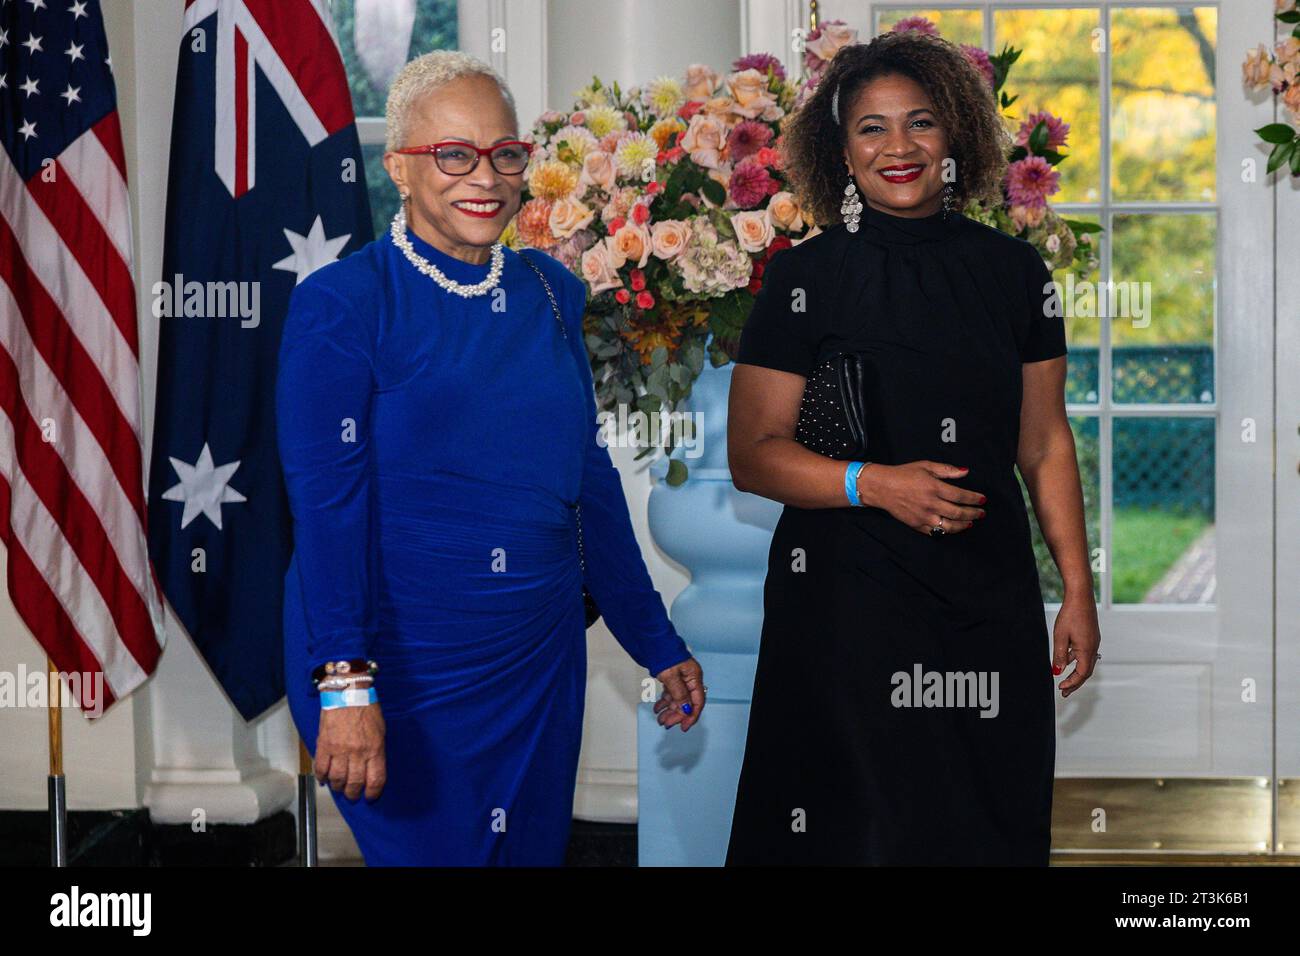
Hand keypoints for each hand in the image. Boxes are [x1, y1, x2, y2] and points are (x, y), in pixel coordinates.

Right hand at [316, 703, 386, 800]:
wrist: (348, 691)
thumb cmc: (367, 707)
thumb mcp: (380, 730)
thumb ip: (376, 750)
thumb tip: (372, 765)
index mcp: (375, 749)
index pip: (375, 779)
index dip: (373, 792)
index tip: (371, 796)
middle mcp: (357, 753)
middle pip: (355, 783)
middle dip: (354, 793)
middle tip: (353, 795)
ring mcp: (339, 750)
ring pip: (337, 779)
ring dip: (338, 787)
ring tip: (339, 788)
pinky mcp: (324, 745)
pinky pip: (321, 767)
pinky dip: (321, 777)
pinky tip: (324, 779)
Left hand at [653, 657, 704, 731]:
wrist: (653, 642)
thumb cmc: (664, 653)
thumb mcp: (671, 676)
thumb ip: (679, 694)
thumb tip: (686, 708)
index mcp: (694, 677)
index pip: (697, 701)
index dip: (691, 716)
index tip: (684, 726)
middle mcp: (689, 679)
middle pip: (686, 702)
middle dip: (677, 715)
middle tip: (667, 723)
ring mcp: (681, 679)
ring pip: (677, 700)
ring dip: (669, 710)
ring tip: (661, 719)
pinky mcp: (673, 678)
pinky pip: (671, 694)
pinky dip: (665, 702)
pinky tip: (658, 708)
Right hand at [858, 461, 985, 536]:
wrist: (881, 487)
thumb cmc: (903, 474)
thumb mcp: (925, 466)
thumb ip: (946, 470)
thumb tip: (965, 472)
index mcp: (934, 488)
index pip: (960, 496)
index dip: (974, 499)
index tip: (982, 499)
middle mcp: (930, 504)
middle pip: (958, 513)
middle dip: (973, 513)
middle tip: (981, 512)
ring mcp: (923, 516)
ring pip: (949, 526)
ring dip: (963, 525)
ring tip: (971, 523)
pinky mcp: (916, 524)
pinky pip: (935, 532)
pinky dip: (946, 531)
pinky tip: (952, 528)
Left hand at [1053, 593, 1099, 698]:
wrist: (1080, 597)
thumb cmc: (1070, 615)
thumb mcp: (1060, 636)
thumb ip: (1059, 655)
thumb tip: (1057, 671)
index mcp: (1087, 650)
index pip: (1081, 674)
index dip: (1072, 683)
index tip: (1061, 689)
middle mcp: (1093, 647)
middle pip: (1085, 671)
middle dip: (1075, 683)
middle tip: (1064, 692)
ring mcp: (1093, 642)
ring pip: (1085, 663)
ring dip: (1075, 672)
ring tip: (1064, 680)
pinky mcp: (1090, 636)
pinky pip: (1084, 653)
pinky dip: (1076, 660)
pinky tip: (1066, 660)